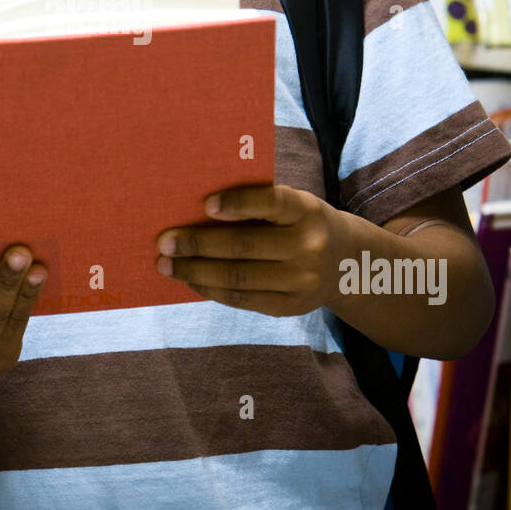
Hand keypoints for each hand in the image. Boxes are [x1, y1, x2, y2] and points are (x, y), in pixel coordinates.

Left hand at [154, 184, 344, 316]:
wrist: (346, 262)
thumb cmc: (300, 222)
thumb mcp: (292, 205)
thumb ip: (256, 204)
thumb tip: (194, 211)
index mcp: (306, 210)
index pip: (271, 202)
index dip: (238, 203)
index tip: (204, 204)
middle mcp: (309, 246)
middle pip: (244, 246)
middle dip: (198, 244)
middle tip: (164, 242)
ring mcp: (302, 281)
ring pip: (238, 278)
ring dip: (195, 272)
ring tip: (166, 265)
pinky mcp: (291, 307)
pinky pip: (243, 299)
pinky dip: (211, 289)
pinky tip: (190, 280)